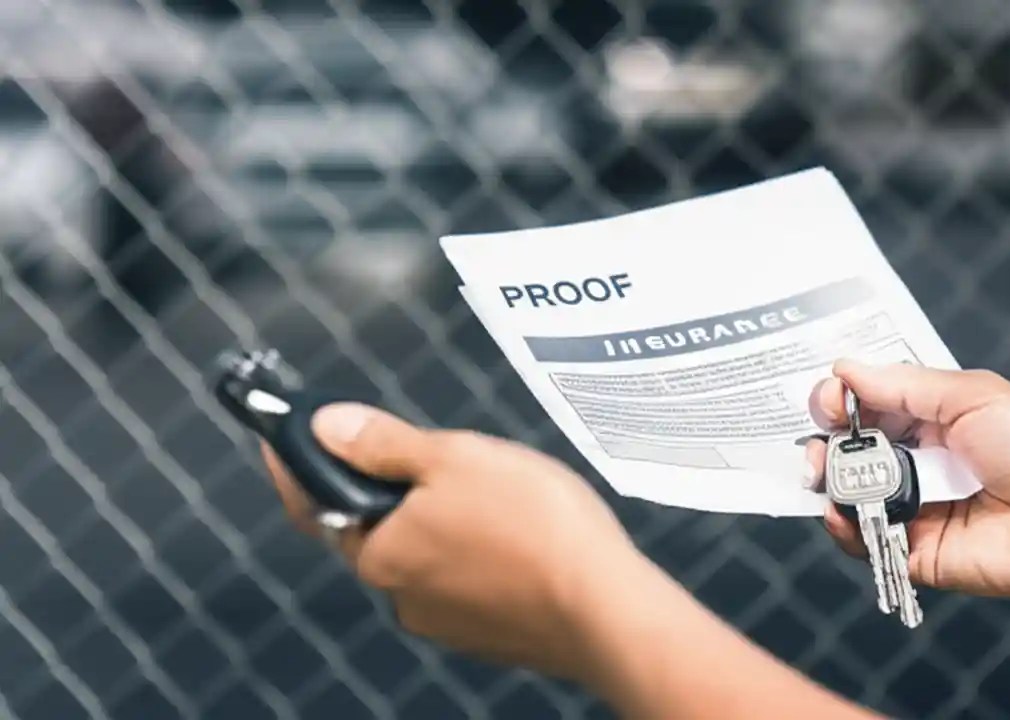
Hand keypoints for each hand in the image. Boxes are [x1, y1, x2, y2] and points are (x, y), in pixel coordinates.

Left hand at [261, 403, 647, 679]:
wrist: (605, 608)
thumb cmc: (534, 526)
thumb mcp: (455, 457)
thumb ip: (384, 443)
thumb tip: (326, 426)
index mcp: (380, 550)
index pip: (313, 503)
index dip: (294, 465)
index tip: (278, 436)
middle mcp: (401, 594)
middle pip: (378, 529)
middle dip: (396, 492)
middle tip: (436, 454)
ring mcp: (446, 621)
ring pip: (428, 556)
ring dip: (444, 525)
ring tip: (501, 495)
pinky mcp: (488, 635)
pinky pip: (468, 582)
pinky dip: (480, 556)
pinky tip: (520, 536)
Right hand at [805, 361, 1009, 600]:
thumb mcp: (974, 397)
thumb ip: (904, 385)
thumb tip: (844, 368)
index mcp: (937, 420)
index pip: (872, 404)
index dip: (844, 397)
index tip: (830, 396)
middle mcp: (921, 462)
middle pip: (852, 446)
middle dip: (826, 435)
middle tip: (821, 433)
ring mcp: (914, 508)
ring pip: (848, 490)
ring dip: (825, 476)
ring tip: (823, 470)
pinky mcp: (911, 550)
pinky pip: (862, 538)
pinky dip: (841, 524)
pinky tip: (839, 510)